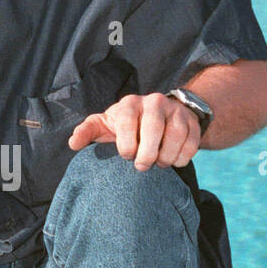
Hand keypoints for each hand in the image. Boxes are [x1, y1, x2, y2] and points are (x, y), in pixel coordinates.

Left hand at [68, 92, 200, 171]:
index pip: (127, 119)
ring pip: (176, 133)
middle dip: (147, 151)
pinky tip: (174, 161)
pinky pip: (193, 140)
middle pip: (154, 126)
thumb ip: (88, 131)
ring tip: (159, 164)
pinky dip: (183, 155)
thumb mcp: (104, 125)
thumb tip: (73, 143)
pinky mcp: (192, 122)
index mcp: (129, 103)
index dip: (126, 142)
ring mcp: (175, 111)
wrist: (159, 116)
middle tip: (142, 165)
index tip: (125, 156)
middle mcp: (154, 102)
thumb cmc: (126, 126)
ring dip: (167, 155)